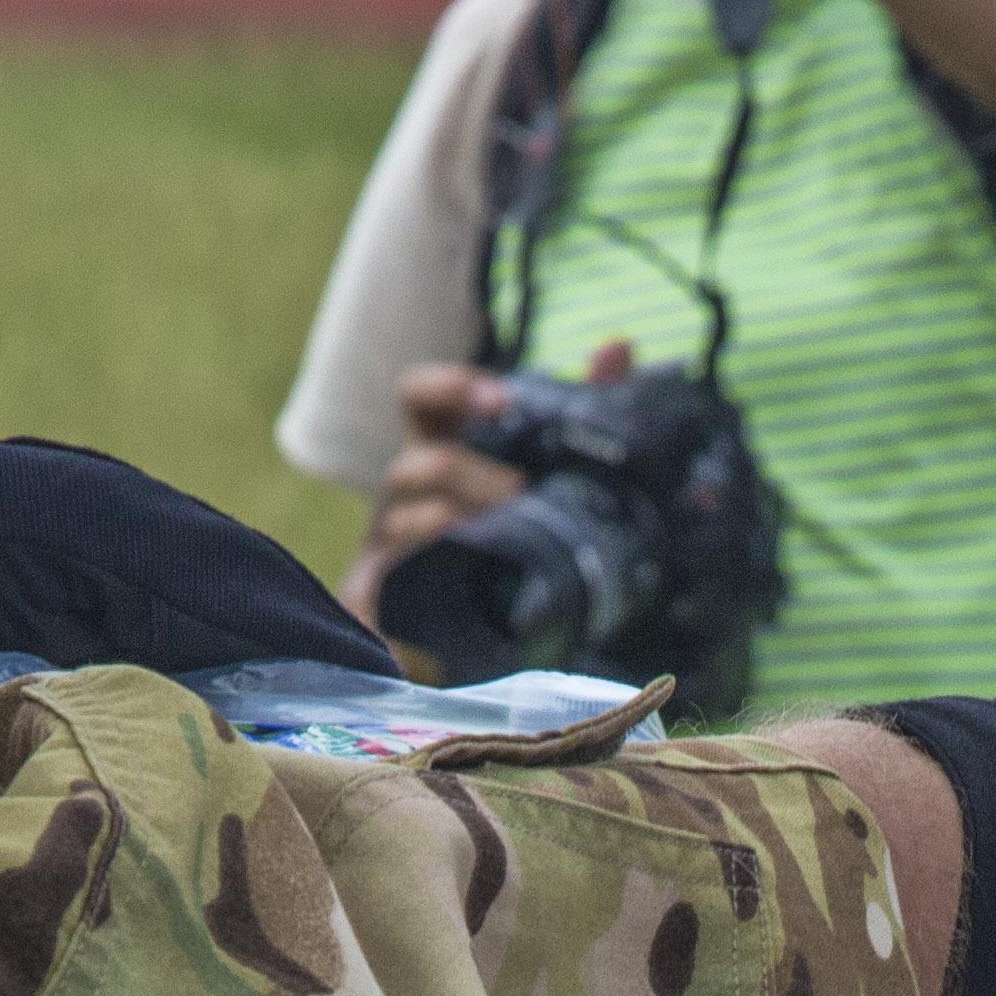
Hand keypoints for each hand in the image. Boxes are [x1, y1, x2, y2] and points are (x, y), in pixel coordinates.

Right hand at [346, 349, 612, 629]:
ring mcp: (389, 549)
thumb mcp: (553, 478)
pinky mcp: (378, 603)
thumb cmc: (513, 548)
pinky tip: (454, 575)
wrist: (475, 649)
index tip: (502, 399)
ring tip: (500, 543)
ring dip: (453, 523)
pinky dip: (419, 574)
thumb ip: (588, 407)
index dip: (451, 387)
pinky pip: (378, 583)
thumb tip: (617, 346)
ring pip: (404, 521)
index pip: (423, 400)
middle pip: (416, 463)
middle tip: (518, 495)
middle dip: (466, 473)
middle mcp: (410, 498)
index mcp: (444, 456)